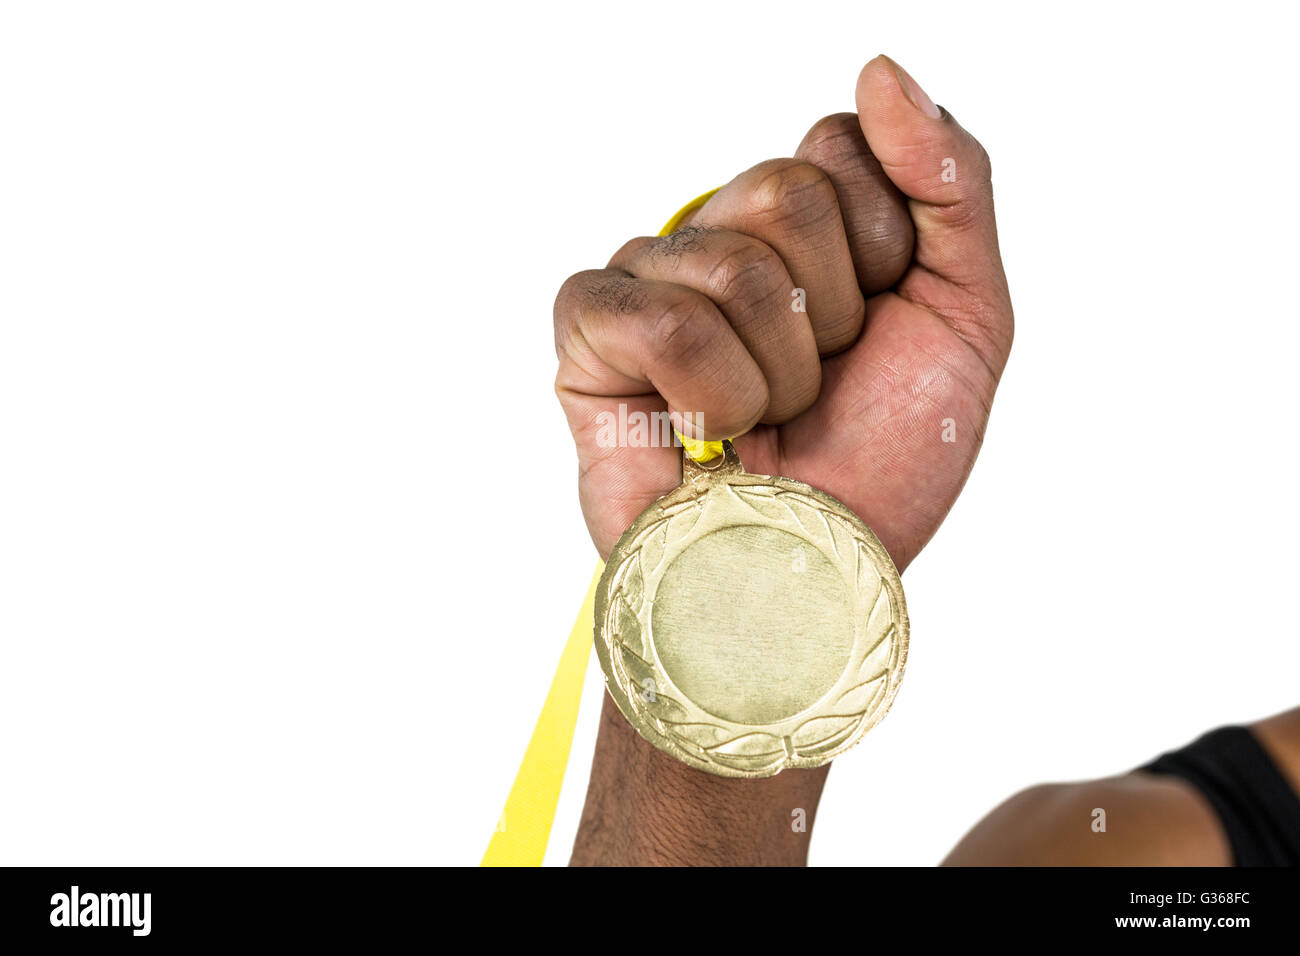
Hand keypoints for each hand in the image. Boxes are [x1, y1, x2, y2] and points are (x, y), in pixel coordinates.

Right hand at [557, 56, 1013, 865]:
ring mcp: (648, 279)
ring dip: (777, 374)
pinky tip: (703, 433)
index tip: (874, 332)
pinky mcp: (588, 335)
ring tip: (760, 424)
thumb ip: (950, 181)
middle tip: (815, 387)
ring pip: (731, 261)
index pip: (838, 145)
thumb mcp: (965, 312)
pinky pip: (654, 311)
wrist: (820, 574)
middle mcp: (719, 238)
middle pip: (786, 190)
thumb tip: (881, 69)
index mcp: (802, 227)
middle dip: (833, 318)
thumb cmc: (885, 461)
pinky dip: (706, 391)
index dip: (884, 250)